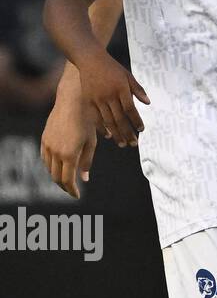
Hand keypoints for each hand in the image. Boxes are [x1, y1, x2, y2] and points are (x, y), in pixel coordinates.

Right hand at [41, 75, 98, 198]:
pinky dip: (51, 166)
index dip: (72, 190)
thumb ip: (86, 161)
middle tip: (72, 190)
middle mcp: (56, 152)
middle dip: (64, 186)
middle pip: (56, 177)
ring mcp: (48, 145)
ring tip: (66, 179)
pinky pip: (45, 158)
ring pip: (49, 168)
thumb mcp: (91, 142)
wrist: (72, 102)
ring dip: (57, 176)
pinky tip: (58, 166)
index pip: (67, 180)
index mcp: (69, 154)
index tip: (77, 195)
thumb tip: (84, 179)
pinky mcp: (44, 139)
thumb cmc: (87, 121)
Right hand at [78, 54, 149, 146]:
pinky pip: (95, 118)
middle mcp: (109, 96)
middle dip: (127, 132)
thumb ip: (138, 90)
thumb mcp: (128, 76)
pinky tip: (108, 136)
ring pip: (108, 121)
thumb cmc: (112, 68)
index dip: (136, 120)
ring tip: (123, 144)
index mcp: (121, 89)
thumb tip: (148, 103)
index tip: (141, 129)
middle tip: (134, 143)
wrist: (91, 60)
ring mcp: (97, 99)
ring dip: (116, 134)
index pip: (130, 109)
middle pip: (119, 118)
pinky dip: (101, 128)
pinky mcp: (88, 101)